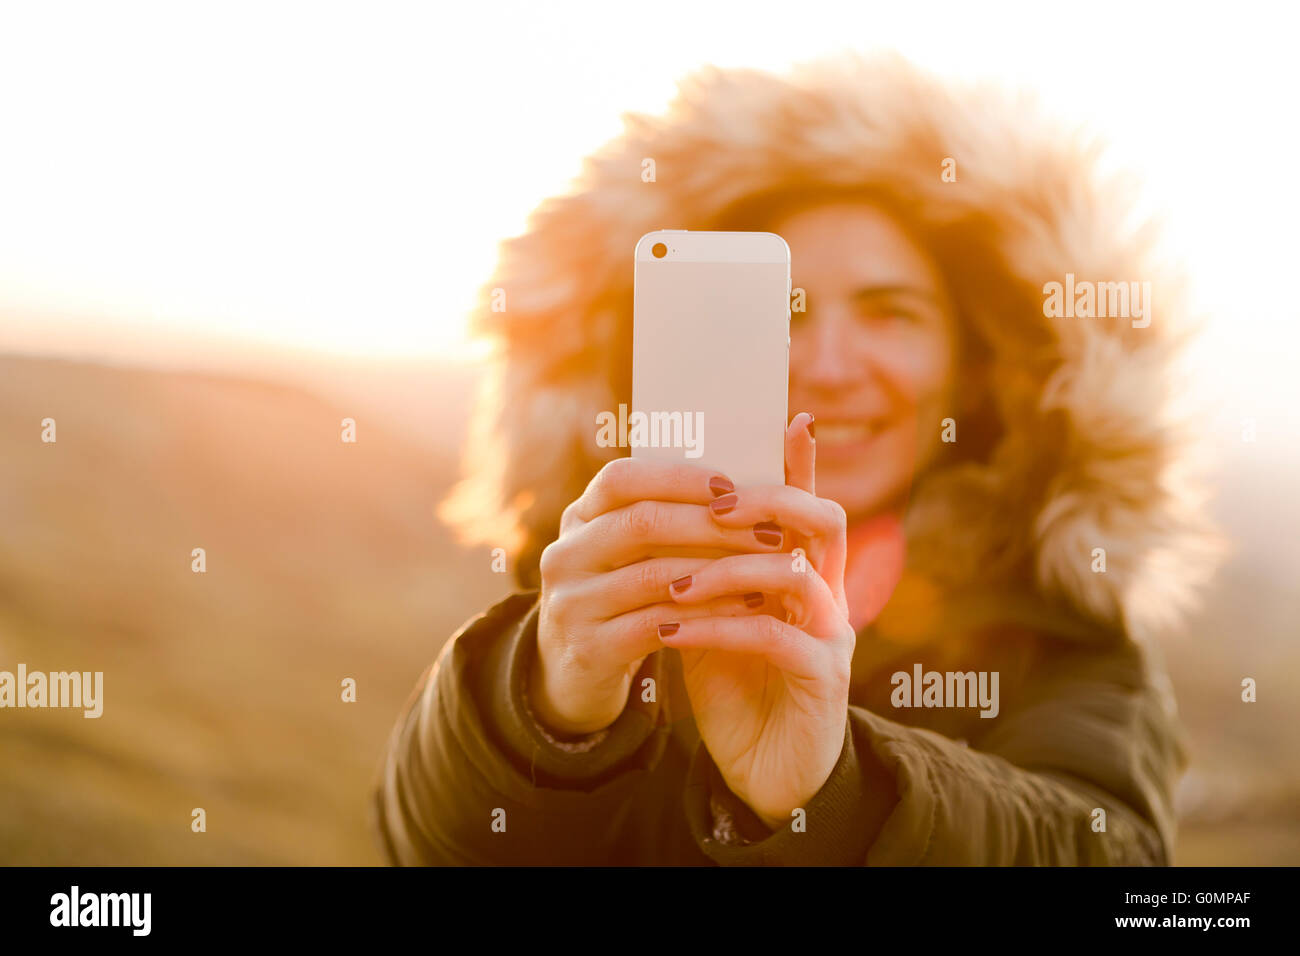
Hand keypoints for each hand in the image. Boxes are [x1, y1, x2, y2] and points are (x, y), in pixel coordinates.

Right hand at [531, 458, 777, 734]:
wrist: (575, 673)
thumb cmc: (622, 598)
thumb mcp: (626, 554)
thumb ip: (664, 518)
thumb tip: (738, 483)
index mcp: (577, 519)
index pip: (619, 479)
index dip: (676, 478)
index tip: (730, 487)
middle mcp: (565, 555)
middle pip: (641, 522)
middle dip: (711, 525)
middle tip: (767, 532)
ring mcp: (571, 603)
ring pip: (653, 576)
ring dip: (718, 572)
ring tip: (765, 570)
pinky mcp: (589, 648)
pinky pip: (657, 624)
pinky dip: (707, 614)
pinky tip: (745, 610)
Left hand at [657, 412, 854, 828]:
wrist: (765, 774)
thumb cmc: (738, 689)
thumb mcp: (714, 619)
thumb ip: (703, 570)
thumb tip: (659, 517)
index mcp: (803, 577)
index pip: (810, 506)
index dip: (803, 462)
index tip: (787, 416)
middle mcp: (826, 597)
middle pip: (824, 522)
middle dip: (767, 502)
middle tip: (713, 505)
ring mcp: (830, 637)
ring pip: (795, 575)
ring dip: (728, 569)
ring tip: (672, 580)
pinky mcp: (820, 680)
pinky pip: (773, 636)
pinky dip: (719, 626)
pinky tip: (672, 630)